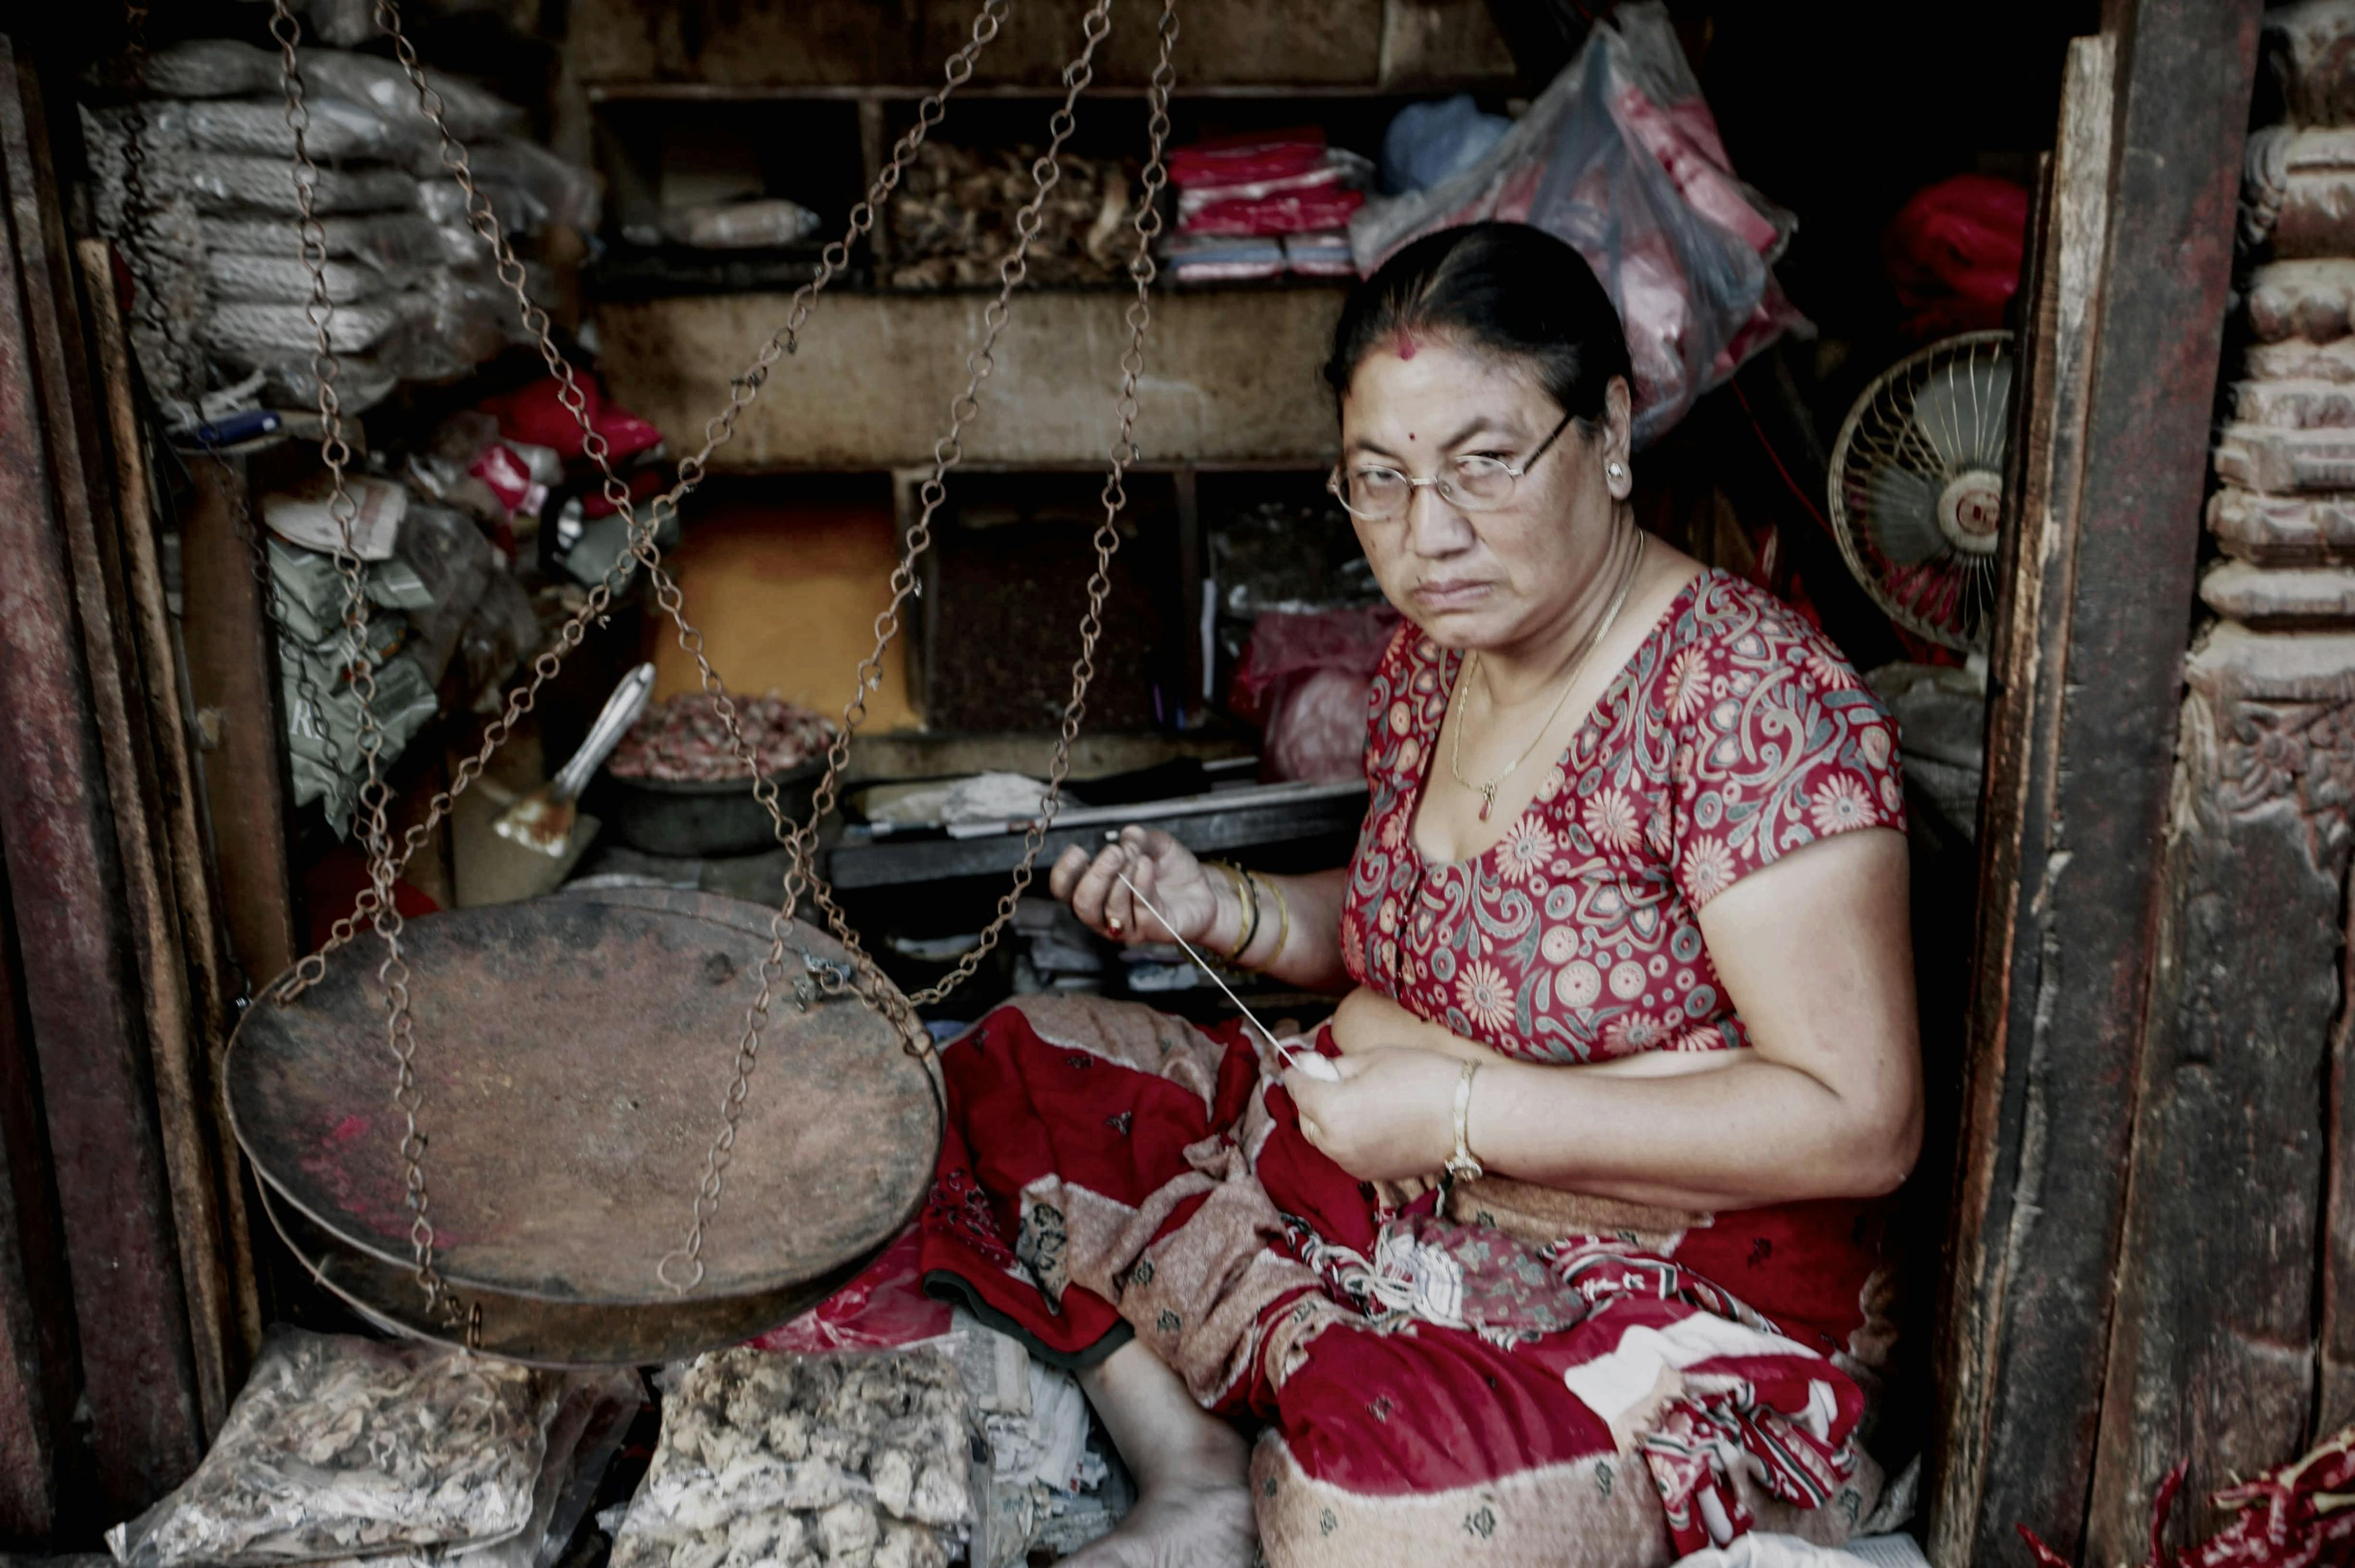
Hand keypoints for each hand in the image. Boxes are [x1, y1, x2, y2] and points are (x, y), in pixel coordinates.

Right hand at [1047, 826, 1218, 946]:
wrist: (1203, 891)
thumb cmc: (1172, 872)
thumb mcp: (1155, 845)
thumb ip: (1138, 839)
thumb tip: (1127, 836)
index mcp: (1097, 892)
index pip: (1065, 892)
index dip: (1064, 873)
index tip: (1078, 851)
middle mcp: (1106, 915)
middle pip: (1083, 905)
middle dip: (1096, 875)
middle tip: (1113, 853)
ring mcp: (1129, 927)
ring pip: (1111, 910)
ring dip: (1121, 879)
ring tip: (1138, 858)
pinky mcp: (1153, 931)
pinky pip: (1141, 910)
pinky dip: (1141, 884)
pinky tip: (1146, 866)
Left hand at [1281, 1047, 1461, 1181]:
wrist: (1469, 1118)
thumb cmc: (1424, 1079)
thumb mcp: (1372, 1059)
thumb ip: (1333, 1066)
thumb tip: (1307, 1066)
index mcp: (1330, 1111)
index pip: (1296, 1088)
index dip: (1298, 1071)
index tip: (1302, 1062)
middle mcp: (1334, 1144)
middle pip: (1307, 1119)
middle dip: (1313, 1098)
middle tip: (1333, 1077)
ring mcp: (1353, 1165)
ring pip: (1325, 1139)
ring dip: (1330, 1120)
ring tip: (1359, 1099)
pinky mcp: (1372, 1176)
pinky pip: (1346, 1153)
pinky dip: (1349, 1137)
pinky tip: (1375, 1120)